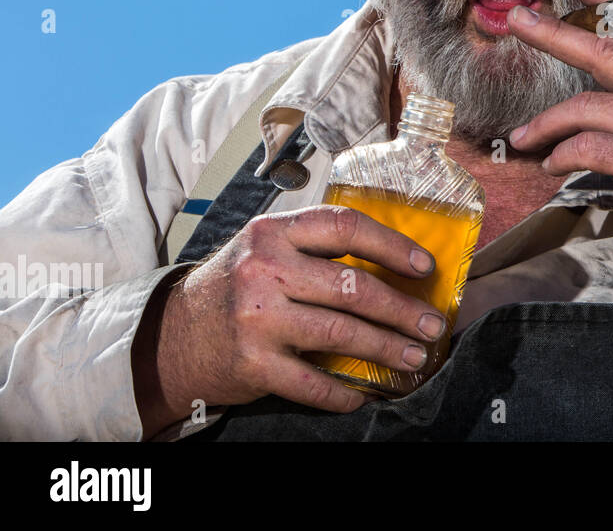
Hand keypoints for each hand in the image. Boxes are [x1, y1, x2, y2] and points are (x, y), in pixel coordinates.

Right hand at [131, 205, 445, 436]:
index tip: (424, 266)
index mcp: (274, 232)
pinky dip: (345, 392)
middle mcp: (264, 270)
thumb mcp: (267, 249)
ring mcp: (258, 319)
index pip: (345, 227)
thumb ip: (316, 247)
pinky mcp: (253, 364)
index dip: (392, 245)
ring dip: (387, 349)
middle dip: (402, 309)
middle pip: (353, 287)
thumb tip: (394, 262)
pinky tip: (366, 394)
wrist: (172, 336)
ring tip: (414, 357)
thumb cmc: (235, 287)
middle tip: (432, 324)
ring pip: (342, 333)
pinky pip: (314, 382)